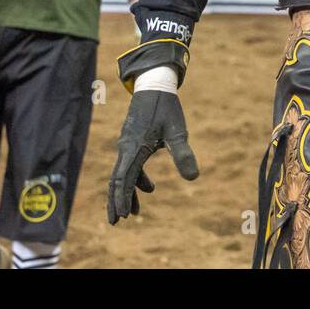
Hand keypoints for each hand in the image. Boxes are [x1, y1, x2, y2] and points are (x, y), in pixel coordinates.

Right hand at [107, 89, 198, 224]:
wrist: (154, 86)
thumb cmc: (166, 108)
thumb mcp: (177, 131)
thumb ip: (183, 154)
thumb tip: (193, 178)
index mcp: (134, 147)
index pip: (124, 178)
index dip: (122, 197)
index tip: (122, 215)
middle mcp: (126, 148)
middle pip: (117, 180)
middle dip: (116, 201)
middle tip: (116, 222)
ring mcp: (127, 145)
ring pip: (122, 174)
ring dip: (127, 192)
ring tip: (133, 213)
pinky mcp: (131, 142)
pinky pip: (129, 165)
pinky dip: (135, 179)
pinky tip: (149, 188)